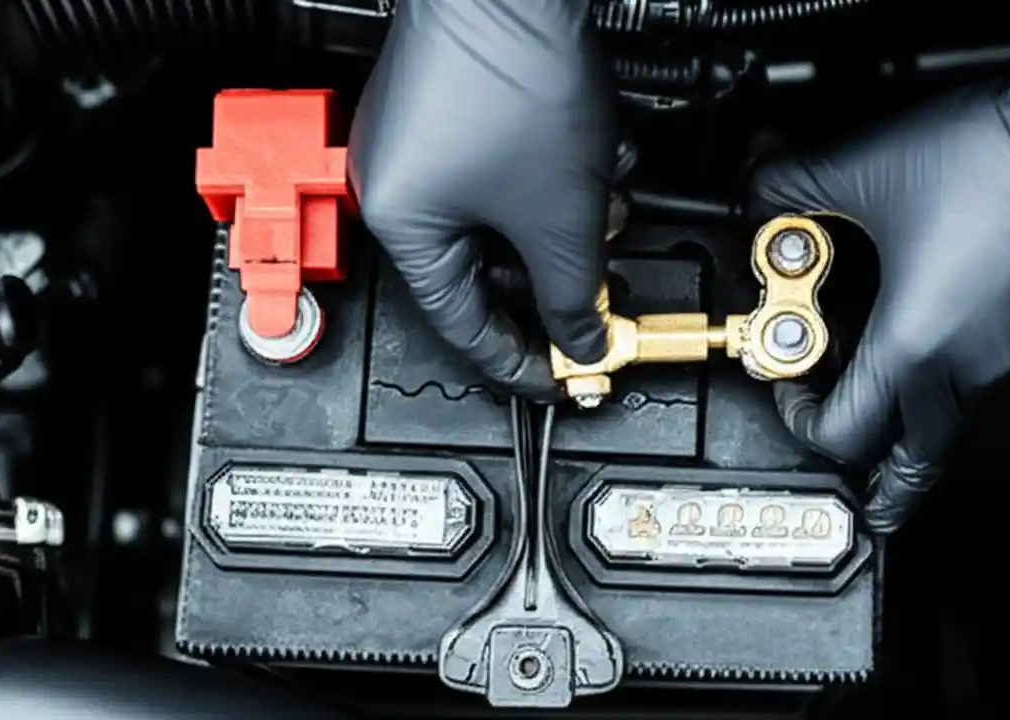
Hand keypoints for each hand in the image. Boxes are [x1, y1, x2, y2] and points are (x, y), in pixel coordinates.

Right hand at [348, 1, 615, 397]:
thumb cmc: (512, 72)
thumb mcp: (559, 215)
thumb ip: (573, 295)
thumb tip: (580, 340)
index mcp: (403, 223)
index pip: (461, 322)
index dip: (517, 359)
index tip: (554, 378)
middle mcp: (402, 183)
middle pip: (490, 266)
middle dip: (559, 273)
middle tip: (599, 291)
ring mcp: (427, 140)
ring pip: (508, 216)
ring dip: (567, 220)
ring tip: (607, 204)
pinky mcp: (460, 107)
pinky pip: (508, 171)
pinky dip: (556, 176)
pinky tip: (598, 160)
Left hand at [747, 4, 1009, 532]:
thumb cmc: (1005, 158)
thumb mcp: (868, 167)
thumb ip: (790, 184)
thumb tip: (756, 185)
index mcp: (917, 345)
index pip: (845, 433)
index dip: (802, 423)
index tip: (790, 389)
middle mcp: (971, 366)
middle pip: (917, 463)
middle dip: (878, 479)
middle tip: (855, 475)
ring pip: (954, 424)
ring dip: (913, 430)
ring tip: (886, 413)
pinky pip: (988, 382)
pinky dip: (951, 382)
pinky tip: (934, 338)